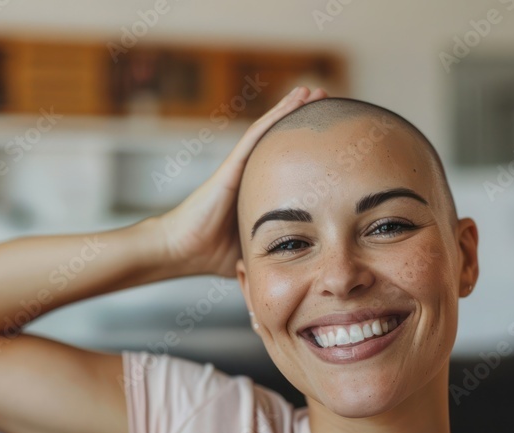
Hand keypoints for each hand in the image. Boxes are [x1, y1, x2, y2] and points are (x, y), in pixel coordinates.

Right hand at [156, 85, 327, 276]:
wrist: (182, 250)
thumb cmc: (211, 254)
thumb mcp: (257, 247)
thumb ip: (278, 246)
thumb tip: (308, 259)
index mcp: (257, 190)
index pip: (288, 165)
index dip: (308, 149)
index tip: (331, 137)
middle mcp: (249, 173)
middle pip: (281, 141)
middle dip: (304, 121)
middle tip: (329, 103)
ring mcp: (240, 167)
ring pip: (271, 130)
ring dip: (293, 109)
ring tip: (315, 91)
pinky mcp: (232, 166)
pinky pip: (258, 135)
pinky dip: (277, 115)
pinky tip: (296, 100)